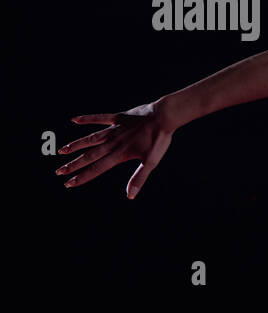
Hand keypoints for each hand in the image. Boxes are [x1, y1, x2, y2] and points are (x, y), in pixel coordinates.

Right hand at [55, 102, 174, 198]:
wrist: (164, 117)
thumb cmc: (159, 140)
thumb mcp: (151, 162)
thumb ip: (139, 178)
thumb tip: (130, 196)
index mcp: (120, 154)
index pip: (97, 168)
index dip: (83, 177)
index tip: (69, 183)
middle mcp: (113, 142)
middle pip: (90, 155)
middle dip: (74, 165)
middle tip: (59, 172)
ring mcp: (114, 129)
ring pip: (91, 138)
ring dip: (76, 145)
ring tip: (62, 151)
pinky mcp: (118, 117)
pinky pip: (100, 118)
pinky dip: (87, 118)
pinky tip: (74, 119)